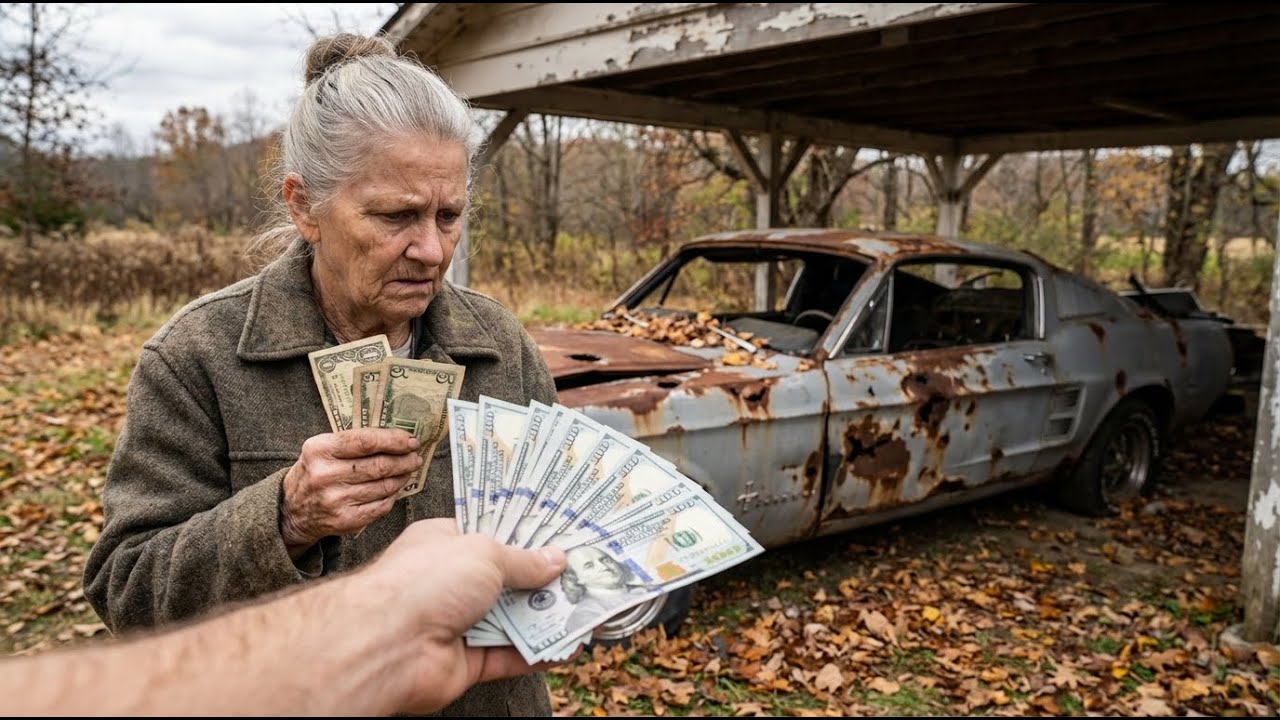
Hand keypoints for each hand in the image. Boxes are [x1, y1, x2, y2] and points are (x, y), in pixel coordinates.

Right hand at [281, 428, 421, 552]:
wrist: (293, 509)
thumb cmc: (317, 470)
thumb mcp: (324, 448)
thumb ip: (356, 441)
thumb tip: (399, 439)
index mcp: (320, 450)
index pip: (366, 441)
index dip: (394, 440)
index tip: (411, 440)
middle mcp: (325, 475)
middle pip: (379, 465)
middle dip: (404, 460)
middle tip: (415, 457)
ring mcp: (335, 500)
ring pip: (384, 486)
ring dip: (402, 477)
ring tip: (408, 470)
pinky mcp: (344, 520)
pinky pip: (381, 506)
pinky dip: (393, 495)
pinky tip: (395, 487)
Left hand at [366, 519, 567, 713]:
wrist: (385, 644)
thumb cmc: (422, 582)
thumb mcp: (484, 553)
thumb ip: (523, 560)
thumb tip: (554, 559)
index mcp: (444, 544)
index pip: (489, 537)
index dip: (524, 539)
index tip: (559, 540)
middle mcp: (449, 584)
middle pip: (505, 582)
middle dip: (542, 582)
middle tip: (583, 578)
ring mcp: (456, 624)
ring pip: (510, 621)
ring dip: (546, 618)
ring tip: (586, 610)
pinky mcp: (465, 662)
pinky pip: (508, 656)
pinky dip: (537, 653)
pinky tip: (568, 645)